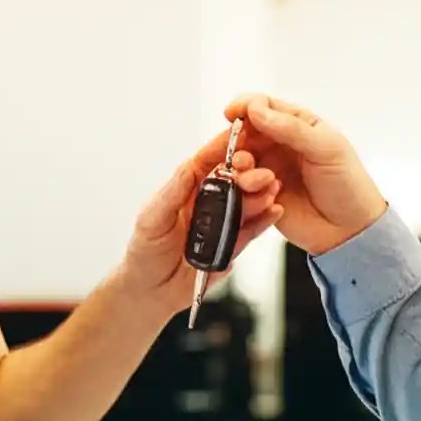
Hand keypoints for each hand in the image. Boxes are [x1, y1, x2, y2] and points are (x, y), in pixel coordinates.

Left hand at [115, 127, 285, 317]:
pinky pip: (252, 230)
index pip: (206, 163)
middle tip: (262, 168)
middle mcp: (207, 204)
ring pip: (246, 204)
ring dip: (261, 194)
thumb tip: (189, 166)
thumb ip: (172, 193)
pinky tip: (275, 210)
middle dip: (249, 172)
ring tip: (273, 187)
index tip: (240, 130)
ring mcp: (221, 224)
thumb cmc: (145, 252)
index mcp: (186, 191)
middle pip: (233, 181)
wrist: (151, 290)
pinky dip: (265, 220)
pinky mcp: (232, 245)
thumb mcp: (152, 218)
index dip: (223, 147)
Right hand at [223, 94, 386, 255]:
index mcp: (297, 125)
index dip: (245, 106)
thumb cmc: (348, 185)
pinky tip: (267, 197)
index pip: (264, 106)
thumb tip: (256, 109)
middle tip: (243, 156)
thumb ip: (291, 128)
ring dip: (242, 169)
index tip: (232, 114)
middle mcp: (278, 145)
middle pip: (243, 133)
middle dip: (237, 143)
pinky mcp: (259, 194)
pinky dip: (246, 190)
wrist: (349, 230)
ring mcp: (267, 169)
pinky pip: (240, 187)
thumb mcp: (326, 148)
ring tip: (261, 180)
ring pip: (238, 161)